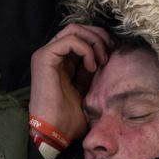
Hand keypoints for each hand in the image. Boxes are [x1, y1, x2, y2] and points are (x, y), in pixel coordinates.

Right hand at [28, 24, 112, 142]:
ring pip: (74, 29)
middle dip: (99, 36)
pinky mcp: (44, 57)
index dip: (100, 40)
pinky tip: (93, 66)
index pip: (81, 36)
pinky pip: (70, 40)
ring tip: (102, 61)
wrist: (54, 131)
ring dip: (94, 41)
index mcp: (61, 60)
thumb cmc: (69, 118)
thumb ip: (92, 72)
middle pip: (78, 28)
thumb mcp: (87, 89)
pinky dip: (86, 49)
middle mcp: (52, 54)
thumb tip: (109, 56)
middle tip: (110, 52)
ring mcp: (46, 54)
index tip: (113, 54)